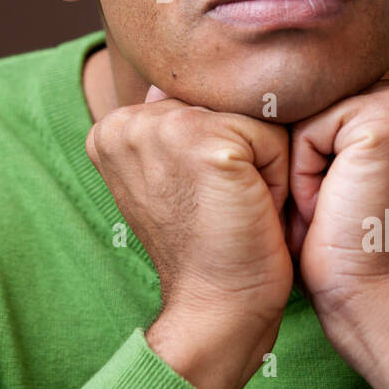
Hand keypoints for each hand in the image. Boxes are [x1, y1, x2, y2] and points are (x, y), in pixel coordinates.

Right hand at [86, 85, 292, 388]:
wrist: (215, 307)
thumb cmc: (205, 246)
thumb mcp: (172, 178)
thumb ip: (171, 124)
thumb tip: (174, 81)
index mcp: (112, 127)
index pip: (193, 100)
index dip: (215, 148)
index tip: (201, 198)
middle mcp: (126, 119)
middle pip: (222, 102)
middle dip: (239, 151)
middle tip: (223, 205)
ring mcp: (162, 127)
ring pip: (250, 116)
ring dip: (261, 162)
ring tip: (239, 205)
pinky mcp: (204, 141)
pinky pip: (272, 136)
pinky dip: (277, 177)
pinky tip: (252, 210)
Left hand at [286, 77, 388, 388]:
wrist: (372, 295)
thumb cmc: (351, 236)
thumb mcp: (351, 159)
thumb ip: (344, 112)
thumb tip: (290, 71)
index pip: (338, 91)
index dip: (323, 145)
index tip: (348, 191)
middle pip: (325, 95)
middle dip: (315, 151)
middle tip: (341, 202)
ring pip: (313, 110)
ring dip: (306, 163)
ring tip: (335, 204)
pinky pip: (307, 129)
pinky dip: (305, 172)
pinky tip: (332, 204)